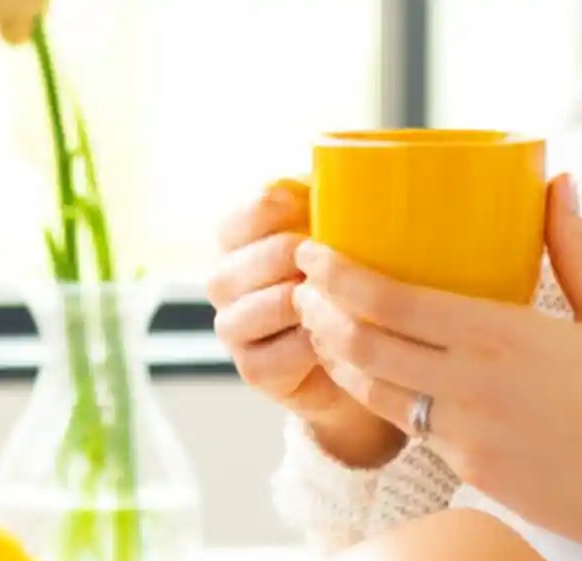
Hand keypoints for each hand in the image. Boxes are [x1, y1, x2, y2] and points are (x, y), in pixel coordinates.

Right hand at [208, 180, 405, 466]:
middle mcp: (225, 283)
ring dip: (309, 299)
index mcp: (237, 242)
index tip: (311, 205)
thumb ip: (331, 207)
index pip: (236, 220)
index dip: (271, 210)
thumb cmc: (349, 283)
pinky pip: (278, 354)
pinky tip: (340, 334)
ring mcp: (233, 329)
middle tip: (334, 256)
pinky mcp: (253, 370)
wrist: (357, 356)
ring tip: (344, 293)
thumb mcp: (338, 237)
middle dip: (292, 256)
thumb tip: (355, 171)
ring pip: (265, 306)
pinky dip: (313, 343)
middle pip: (245, 261)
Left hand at [292, 175, 581, 548]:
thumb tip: (558, 182)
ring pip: (373, 392)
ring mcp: (462, 435)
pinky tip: (377, 377)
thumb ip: (573, 248)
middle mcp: (470, 385)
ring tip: (325, 329)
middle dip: (320, 312)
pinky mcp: (466, 471)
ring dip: (338, 358)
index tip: (312, 251)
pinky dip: (379, 396)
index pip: (391, 301)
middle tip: (304, 287)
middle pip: (362, 346)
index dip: (338, 275)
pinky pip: (409, 427)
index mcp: (501, 335)